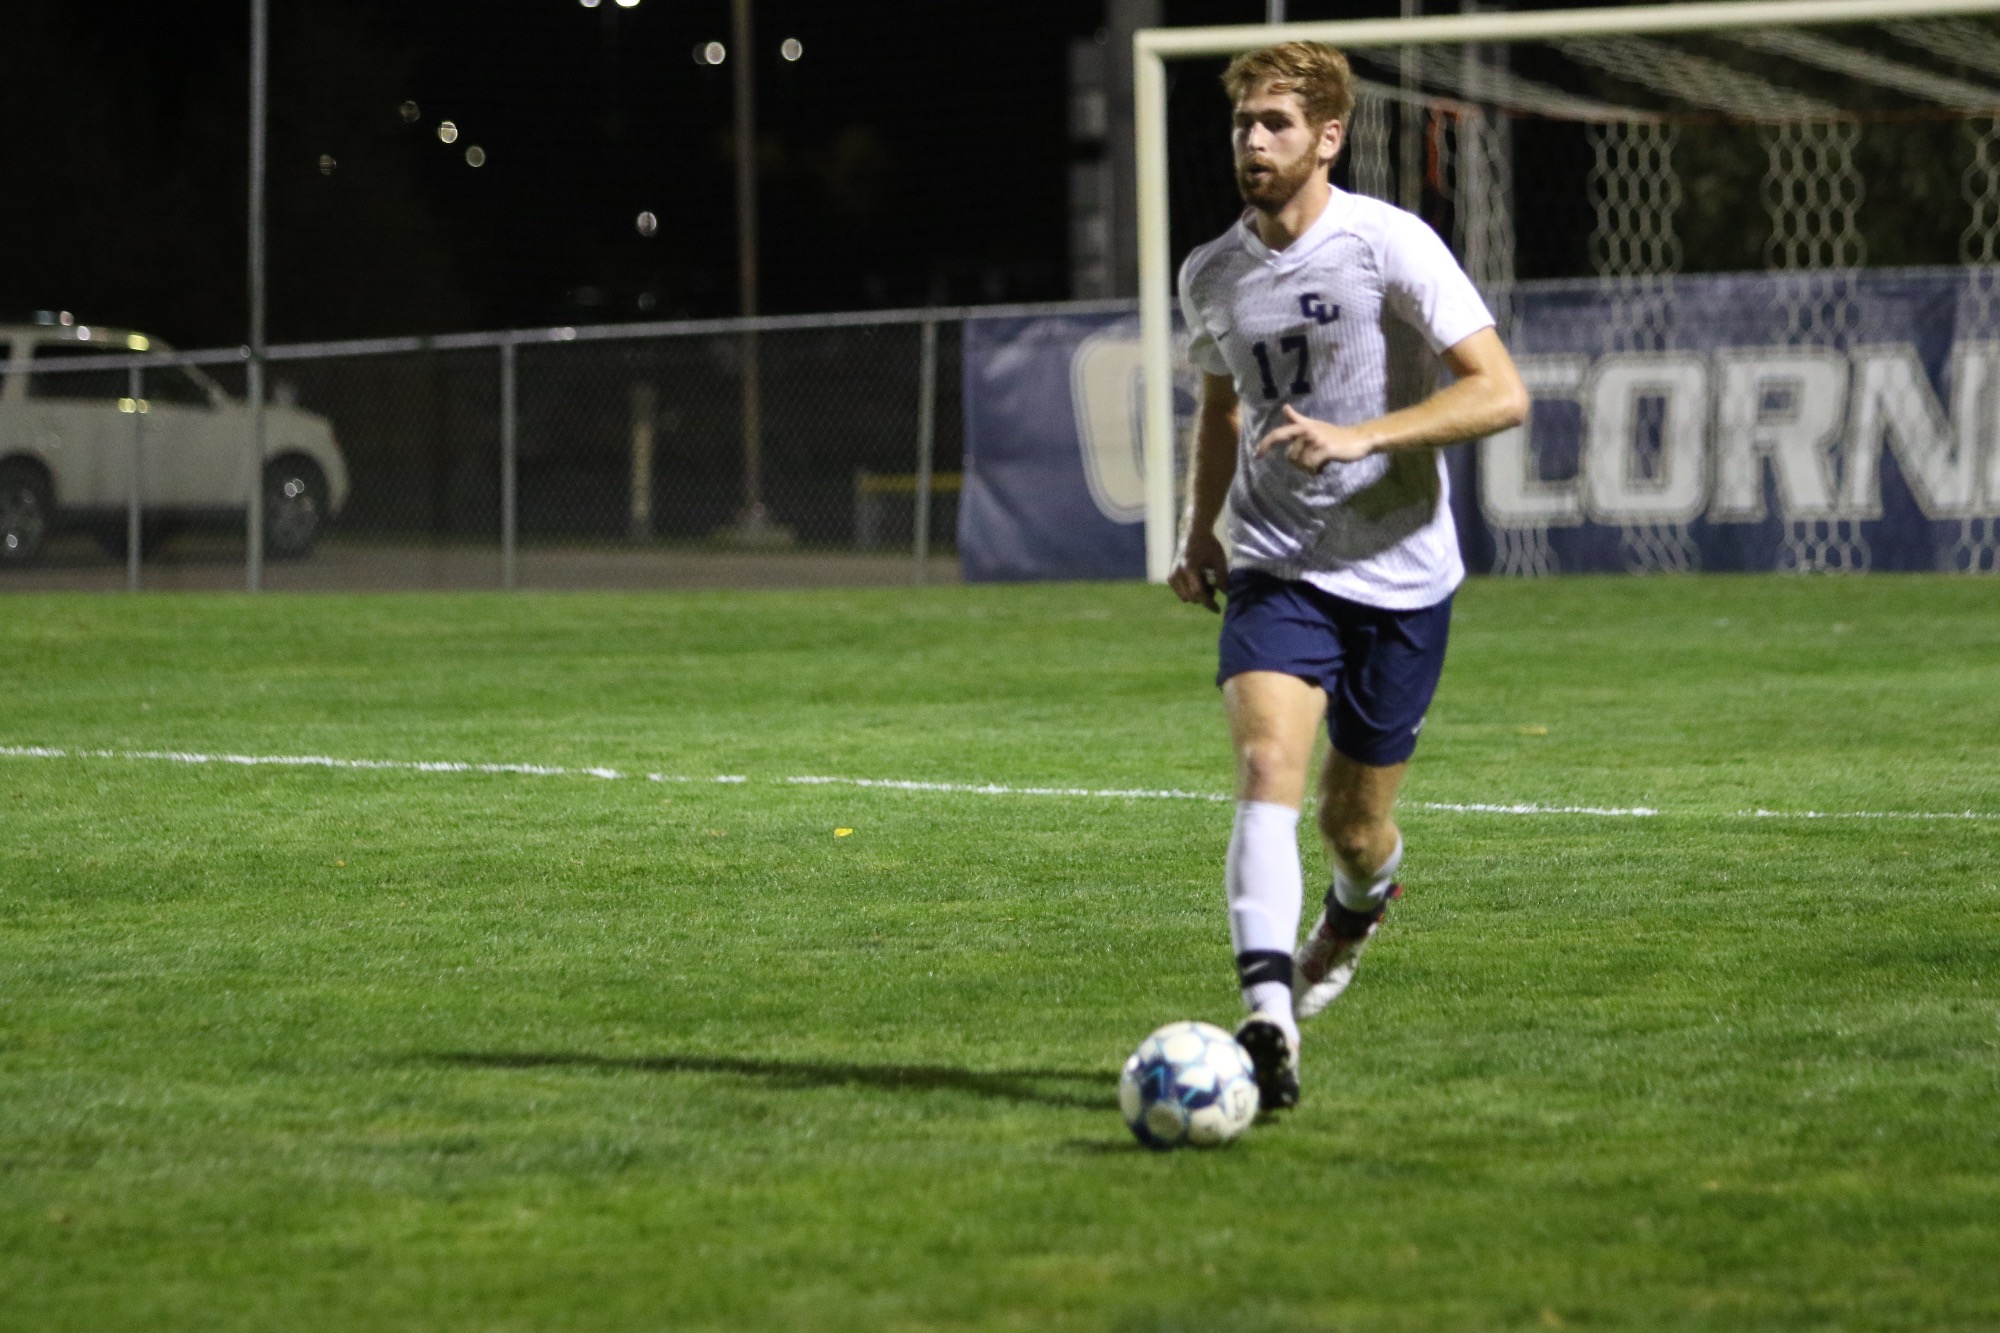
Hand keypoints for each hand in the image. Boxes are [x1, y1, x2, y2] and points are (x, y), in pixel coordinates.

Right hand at [1168, 528, 1228, 612]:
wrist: (1194, 534)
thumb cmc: (1209, 545)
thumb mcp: (1219, 560)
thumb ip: (1223, 578)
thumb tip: (1226, 595)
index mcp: (1190, 567)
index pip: (1199, 593)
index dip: (1209, 603)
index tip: (1218, 610)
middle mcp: (1178, 572)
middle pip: (1193, 598)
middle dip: (1205, 597)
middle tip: (1213, 585)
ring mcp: (1172, 575)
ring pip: (1186, 598)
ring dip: (1197, 595)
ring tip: (1205, 581)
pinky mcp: (1170, 577)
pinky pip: (1181, 594)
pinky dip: (1190, 591)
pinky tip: (1197, 580)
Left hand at [1256, 405, 1374, 472]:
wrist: (1356, 439)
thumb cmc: (1333, 433)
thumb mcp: (1314, 424)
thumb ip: (1297, 419)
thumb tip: (1284, 407)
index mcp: (1302, 426)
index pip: (1278, 434)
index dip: (1266, 444)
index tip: (1257, 455)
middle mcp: (1307, 431)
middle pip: (1290, 456)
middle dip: (1299, 464)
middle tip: (1311, 461)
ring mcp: (1316, 440)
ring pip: (1301, 463)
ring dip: (1309, 467)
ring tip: (1320, 461)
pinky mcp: (1325, 449)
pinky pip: (1312, 466)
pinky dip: (1317, 470)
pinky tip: (1324, 466)